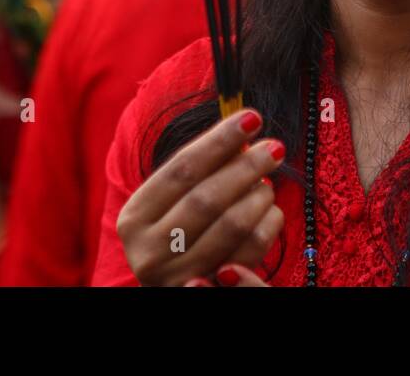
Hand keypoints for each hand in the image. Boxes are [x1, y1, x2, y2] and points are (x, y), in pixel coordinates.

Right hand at [116, 109, 284, 286]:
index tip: (251, 118)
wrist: (174, 282)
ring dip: (258, 196)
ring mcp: (178, 276)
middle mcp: (148, 250)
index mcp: (135, 216)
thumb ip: (202, 169)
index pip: (181, 169)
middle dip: (245, 167)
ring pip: (232, 226)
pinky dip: (268, 225)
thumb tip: (243, 128)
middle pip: (207, 198)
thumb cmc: (178, 229)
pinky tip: (271, 211)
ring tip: (269, 180)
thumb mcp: (173, 201)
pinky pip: (251, 251)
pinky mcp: (209, 290)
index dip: (218, 141)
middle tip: (274, 146)